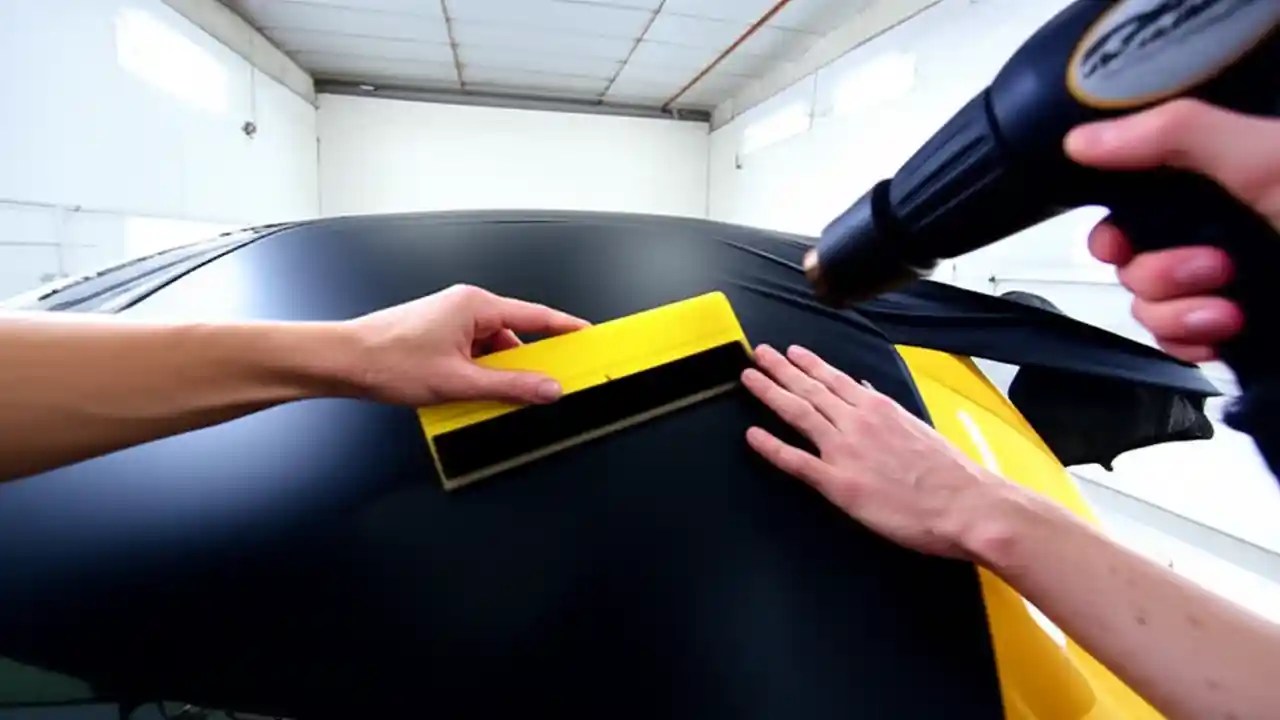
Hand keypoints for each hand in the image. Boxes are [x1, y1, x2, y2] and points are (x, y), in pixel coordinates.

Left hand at [345, 284, 588, 405]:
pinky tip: (472, 394)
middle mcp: (465, 306)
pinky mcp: (438, 334)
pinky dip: (479, 373)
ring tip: (489, 397)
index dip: (566, 328)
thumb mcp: (459, 381)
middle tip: (542, 386)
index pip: (535, 315)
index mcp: (475, 305)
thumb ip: (510, 387)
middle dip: (526, 364)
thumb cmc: (389, 360)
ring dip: (497, 373)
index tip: (588, 336)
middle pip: (514, 335)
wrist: (343, 361)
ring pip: (492, 348)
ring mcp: (450, 320)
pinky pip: (473, 353)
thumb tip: (548, 388)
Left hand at [741, 344, 1010, 559]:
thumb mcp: (918, 429)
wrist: (967, 505)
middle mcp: (858, 422)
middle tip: (756, 354)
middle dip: (779, 369)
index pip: (834, 379)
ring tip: (749, 379)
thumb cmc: (951, 475)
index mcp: (879, 408)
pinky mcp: (840, 483)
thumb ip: (887, 412)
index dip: (807, 364)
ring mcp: (846, 451)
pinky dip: (772, 447)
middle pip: (809, 389)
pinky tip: (753, 436)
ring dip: (770, 393)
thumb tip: (868, 393)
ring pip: (799, 413)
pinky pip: (797, 461)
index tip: (788, 352)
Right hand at [1065, 100, 1279, 362]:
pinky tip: (1226, 331)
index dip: (1117, 221)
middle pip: (1131, 256)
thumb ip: (1174, 136)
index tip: (1121, 235)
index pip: (1139, 197)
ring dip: (1176, 308)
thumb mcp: (1266, 159)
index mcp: (1228, 180)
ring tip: (1227, 305)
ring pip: (1145, 303)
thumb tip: (1086, 136)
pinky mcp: (1235, 335)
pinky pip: (1171, 342)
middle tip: (1211, 266)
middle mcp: (1223, 230)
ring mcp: (1227, 287)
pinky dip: (1188, 340)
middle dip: (1157, 269)